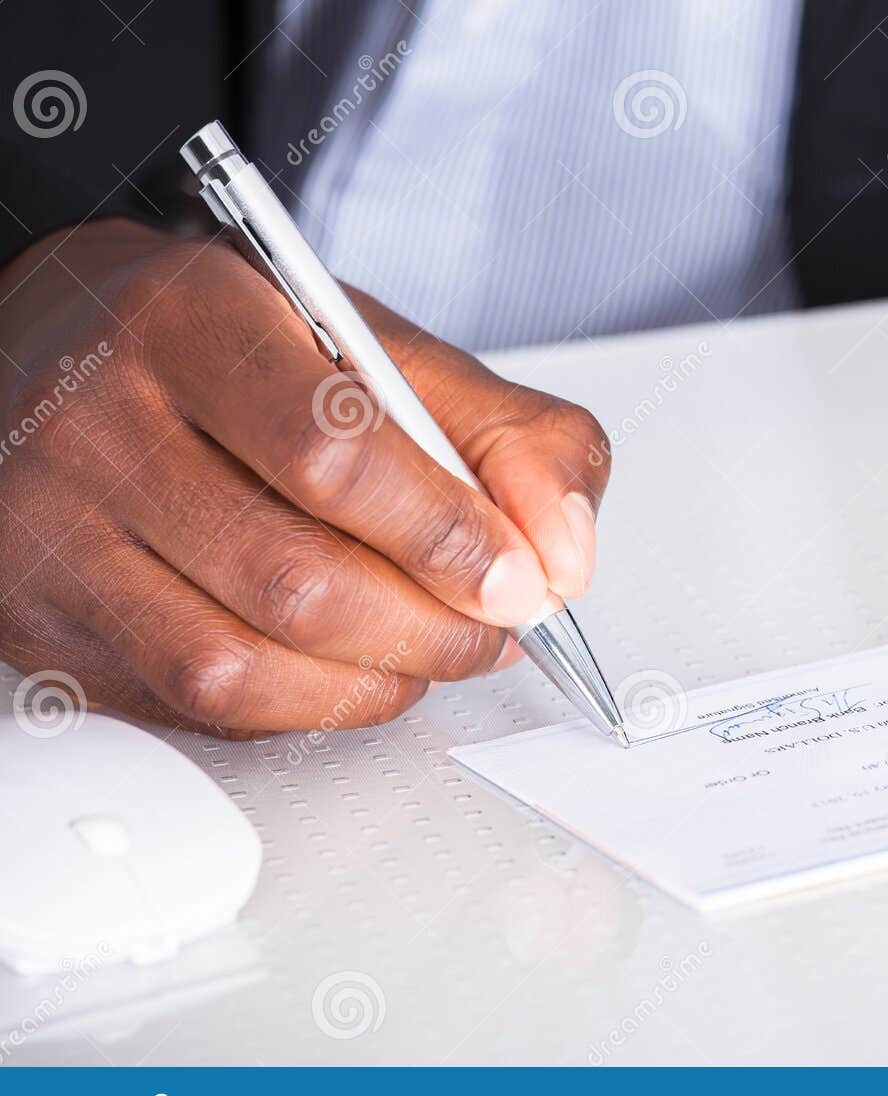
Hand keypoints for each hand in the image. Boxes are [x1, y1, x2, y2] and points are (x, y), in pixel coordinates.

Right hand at [0, 219, 609, 736]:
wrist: (65, 354)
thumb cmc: (232, 350)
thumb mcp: (380, 347)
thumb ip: (507, 434)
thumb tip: (564, 553)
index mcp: (190, 322)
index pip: (333, 452)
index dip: (448, 535)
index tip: (520, 577)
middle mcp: (98, 424)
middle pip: (296, 581)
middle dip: (434, 629)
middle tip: (495, 624)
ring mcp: (55, 533)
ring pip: (241, 666)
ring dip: (379, 681)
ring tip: (435, 646)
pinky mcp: (46, 625)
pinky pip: (201, 710)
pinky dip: (310, 707)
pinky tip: (353, 668)